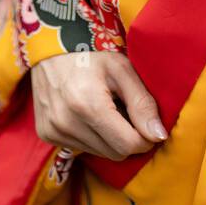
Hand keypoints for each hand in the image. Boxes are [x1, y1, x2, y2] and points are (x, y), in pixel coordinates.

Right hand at [30, 50, 167, 159]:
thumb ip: (143, 103)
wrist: (50, 51)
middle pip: (115, 153)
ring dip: (111, 138)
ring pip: (100, 153)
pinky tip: (90, 114)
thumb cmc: (92, 56)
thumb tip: (159, 135)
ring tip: (108, 110)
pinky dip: (93, 137)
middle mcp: (66, 122)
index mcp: (88, 104)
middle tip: (127, 112)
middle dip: (128, 138)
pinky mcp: (46, 135)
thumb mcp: (123, 69)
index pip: (128, 145)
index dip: (145, 137)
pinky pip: (82, 149)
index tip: (147, 123)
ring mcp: (54, 131)